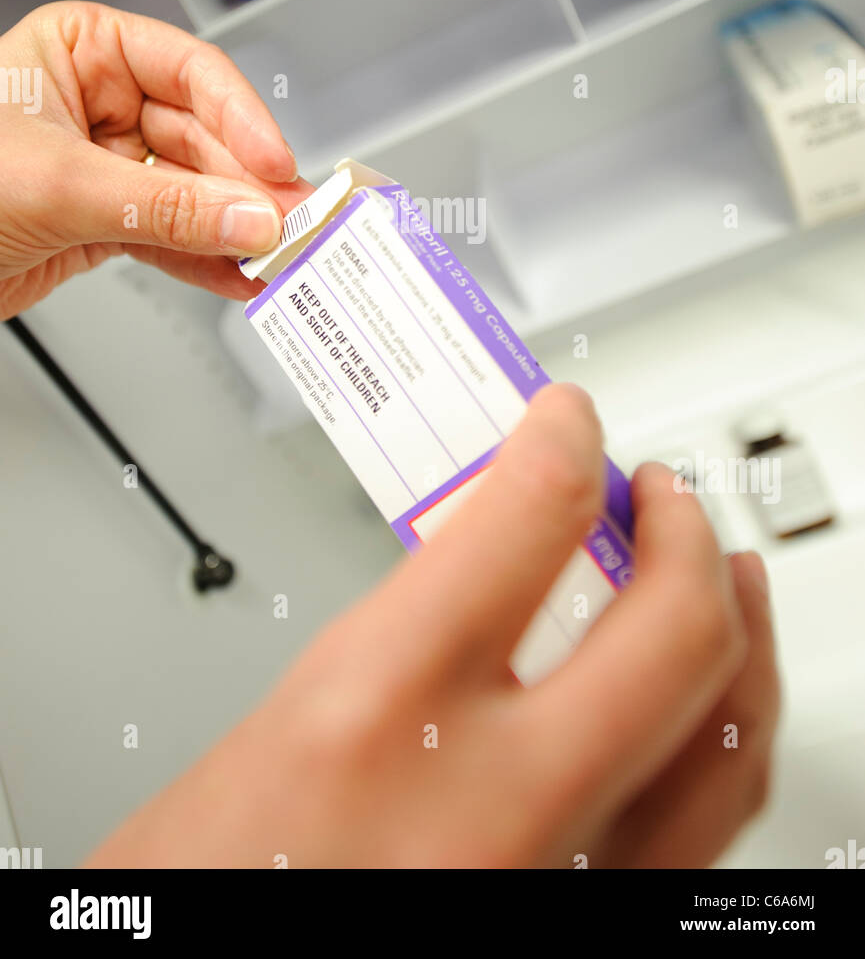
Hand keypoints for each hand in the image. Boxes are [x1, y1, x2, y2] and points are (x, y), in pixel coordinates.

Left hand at [0, 1, 311, 318]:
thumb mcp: (55, 183)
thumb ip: (161, 206)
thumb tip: (246, 215)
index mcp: (81, 49)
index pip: (188, 71)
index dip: (241, 118)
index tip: (275, 165)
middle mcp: (97, 101)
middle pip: (201, 138)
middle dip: (243, 188)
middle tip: (287, 225)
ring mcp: (104, 163)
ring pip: (192, 192)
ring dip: (232, 230)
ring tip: (273, 258)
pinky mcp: (103, 221)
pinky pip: (170, 236)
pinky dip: (204, 260)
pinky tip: (235, 275)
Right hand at [85, 385, 779, 868]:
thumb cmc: (206, 885)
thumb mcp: (271, 725)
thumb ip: (395, 634)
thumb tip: (486, 555)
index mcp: (374, 721)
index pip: (526, 526)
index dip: (564, 444)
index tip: (567, 425)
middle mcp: (488, 810)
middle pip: (670, 630)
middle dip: (683, 530)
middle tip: (657, 494)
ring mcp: (555, 883)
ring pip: (724, 739)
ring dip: (738, 628)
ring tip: (717, 571)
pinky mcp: (584, 930)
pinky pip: (702, 829)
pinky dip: (722, 739)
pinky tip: (707, 701)